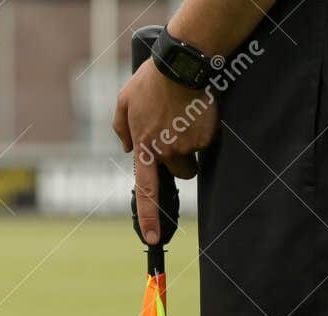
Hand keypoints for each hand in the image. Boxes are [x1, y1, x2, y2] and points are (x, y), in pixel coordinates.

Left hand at [112, 59, 218, 242]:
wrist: (182, 63)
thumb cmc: (152, 79)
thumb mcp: (124, 100)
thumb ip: (121, 128)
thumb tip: (128, 148)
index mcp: (145, 146)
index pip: (146, 190)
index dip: (149, 217)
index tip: (153, 240)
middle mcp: (166, 151)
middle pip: (178, 171)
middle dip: (178, 158)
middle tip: (175, 128)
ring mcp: (188, 145)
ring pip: (193, 158)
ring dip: (191, 144)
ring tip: (184, 116)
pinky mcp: (206, 137)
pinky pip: (207, 143)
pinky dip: (204, 130)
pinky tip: (196, 110)